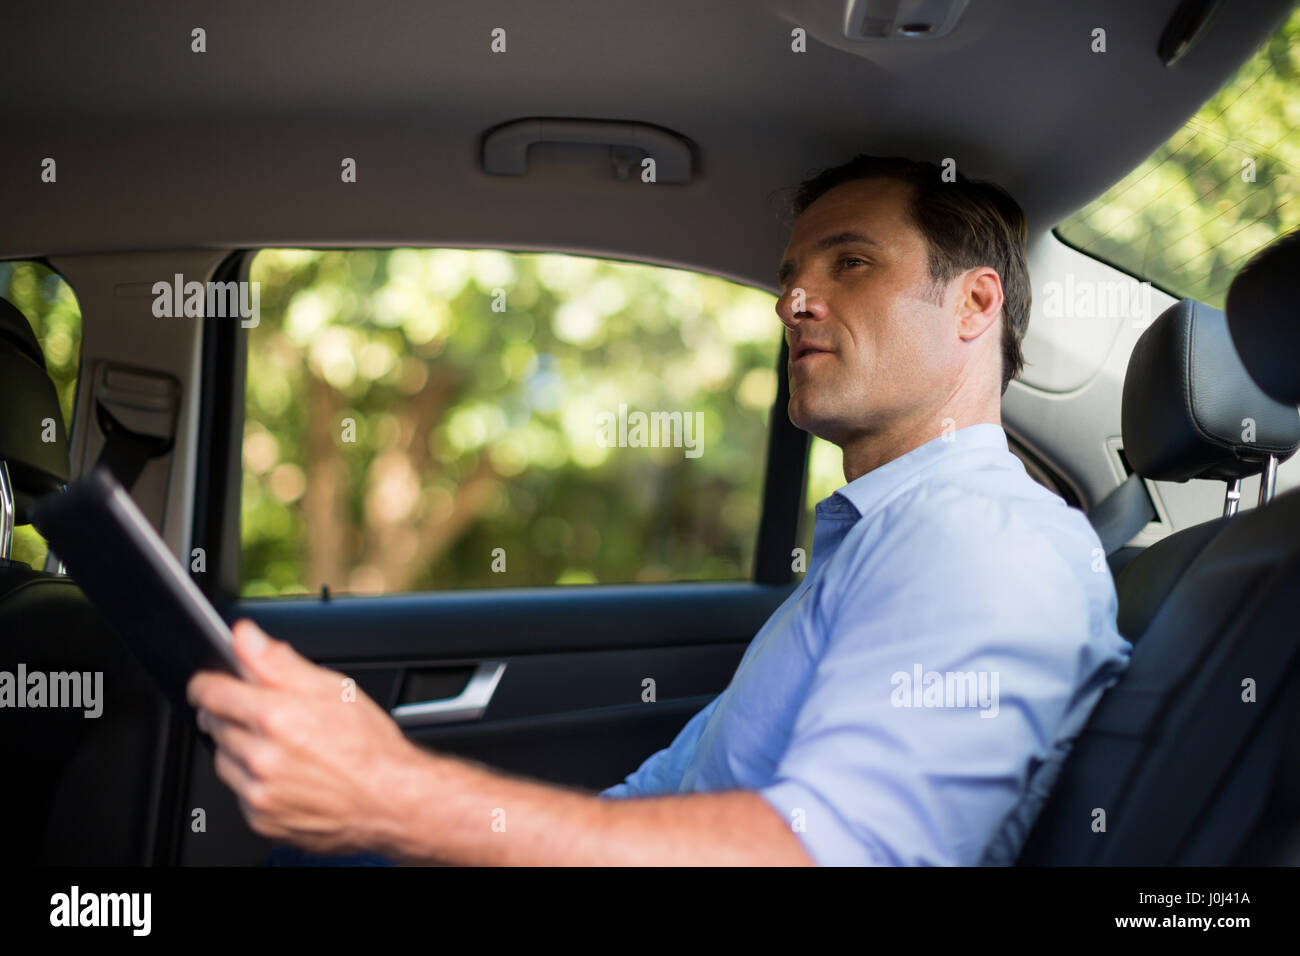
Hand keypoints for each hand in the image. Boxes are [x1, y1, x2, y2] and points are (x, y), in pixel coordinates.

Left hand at [186, 618, 422, 856]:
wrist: (391, 801)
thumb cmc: (369, 746)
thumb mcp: (332, 688)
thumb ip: (278, 661)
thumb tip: (244, 636)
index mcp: (275, 717)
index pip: (211, 692)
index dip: (207, 682)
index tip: (209, 682)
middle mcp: (261, 757)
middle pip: (214, 724)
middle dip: (233, 714)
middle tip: (267, 715)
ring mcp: (259, 792)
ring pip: (224, 760)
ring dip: (240, 749)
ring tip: (280, 746)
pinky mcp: (261, 819)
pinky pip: (239, 793)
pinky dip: (253, 781)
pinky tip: (285, 774)